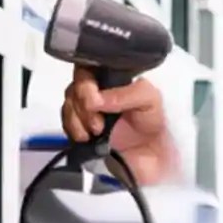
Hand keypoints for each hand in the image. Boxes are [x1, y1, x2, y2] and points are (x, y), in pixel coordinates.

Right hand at [61, 67, 180, 184]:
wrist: (156, 154)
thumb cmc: (156, 120)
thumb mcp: (148, 99)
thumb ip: (124, 94)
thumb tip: (95, 99)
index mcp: (113, 77)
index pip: (88, 68)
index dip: (85, 83)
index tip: (93, 101)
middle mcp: (98, 90)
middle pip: (74, 88)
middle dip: (82, 106)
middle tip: (98, 125)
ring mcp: (88, 109)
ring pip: (68, 106)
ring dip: (76, 120)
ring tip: (95, 132)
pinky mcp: (83, 128)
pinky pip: (67, 124)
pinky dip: (72, 130)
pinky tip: (85, 138)